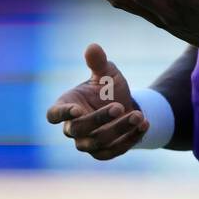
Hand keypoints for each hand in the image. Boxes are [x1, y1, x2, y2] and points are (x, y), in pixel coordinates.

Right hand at [45, 43, 148, 159]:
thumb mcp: (106, 73)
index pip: (53, 115)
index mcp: (66, 106)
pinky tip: (144, 124)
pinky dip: (130, 139)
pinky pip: (113, 151)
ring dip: (119, 130)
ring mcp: (86, 143)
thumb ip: (98, 63)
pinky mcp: (103, 152)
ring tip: (138, 115)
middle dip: (98, 119)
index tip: (77, 109)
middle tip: (118, 106)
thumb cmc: (107, 88)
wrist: (124, 105)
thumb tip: (93, 46)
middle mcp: (72, 128)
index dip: (62, 114)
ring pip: (97, 143)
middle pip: (77, 130)